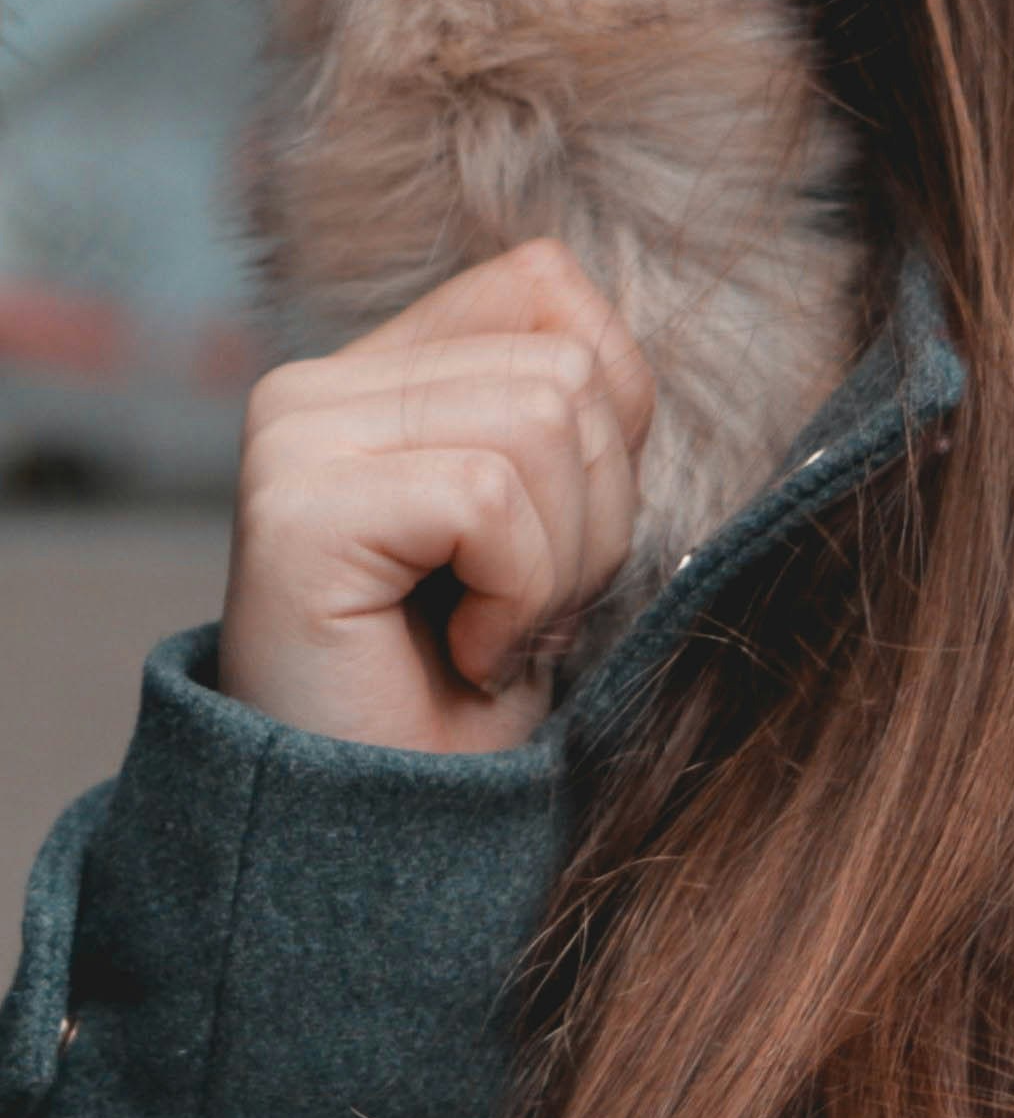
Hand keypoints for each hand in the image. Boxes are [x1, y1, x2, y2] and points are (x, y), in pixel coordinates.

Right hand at [217, 241, 656, 751]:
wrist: (394, 833)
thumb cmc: (475, 680)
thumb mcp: (551, 517)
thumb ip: (567, 405)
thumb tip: (616, 338)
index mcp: (375, 370)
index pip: (544, 284)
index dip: (606, 408)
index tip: (560, 526)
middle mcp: (314, 386)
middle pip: (566, 367)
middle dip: (594, 510)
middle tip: (526, 607)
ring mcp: (293, 441)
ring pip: (543, 422)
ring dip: (561, 560)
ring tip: (496, 629)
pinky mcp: (295, 511)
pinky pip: (491, 500)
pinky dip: (519, 596)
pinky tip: (469, 653)